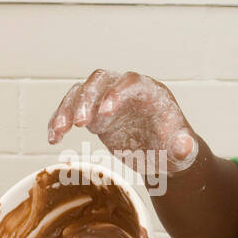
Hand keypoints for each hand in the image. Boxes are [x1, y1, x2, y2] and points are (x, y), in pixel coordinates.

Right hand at [47, 70, 199, 175]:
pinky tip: (53, 137)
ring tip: (59, 131)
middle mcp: (126, 91)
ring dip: (67, 108)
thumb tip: (185, 144)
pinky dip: (60, 121)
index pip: (131, 81)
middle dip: (87, 98)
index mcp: (150, 92)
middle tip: (78, 123)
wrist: (162, 157)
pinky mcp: (95, 114)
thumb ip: (184, 147)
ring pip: (81, 91)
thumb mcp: (183, 152)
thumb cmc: (175, 150)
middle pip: (101, 80)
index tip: (105, 115)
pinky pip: (71, 109)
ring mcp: (108, 100)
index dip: (116, 93)